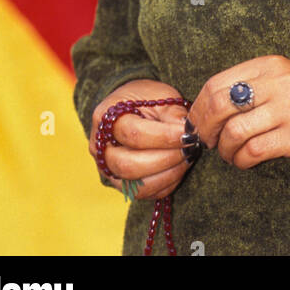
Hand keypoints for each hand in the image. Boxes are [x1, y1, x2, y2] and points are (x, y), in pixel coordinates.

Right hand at [89, 79, 188, 201]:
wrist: (132, 109)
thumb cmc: (146, 99)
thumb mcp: (160, 96)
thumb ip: (173, 114)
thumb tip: (188, 133)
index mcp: (106, 117)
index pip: (133, 134)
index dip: (164, 137)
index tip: (188, 134)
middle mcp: (100, 148)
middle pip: (128, 166)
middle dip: (165, 160)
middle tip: (189, 148)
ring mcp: (107, 170)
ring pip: (136, 187)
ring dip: (168, 175)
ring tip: (187, 157)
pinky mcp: (120, 185)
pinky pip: (144, 194)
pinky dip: (166, 184)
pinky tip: (179, 167)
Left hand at [187, 55, 289, 170]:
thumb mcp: (288, 77)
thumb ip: (255, 84)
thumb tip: (213, 105)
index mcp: (272, 65)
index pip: (218, 82)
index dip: (199, 106)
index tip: (197, 121)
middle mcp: (277, 82)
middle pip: (219, 104)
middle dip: (205, 127)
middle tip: (207, 140)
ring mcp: (287, 109)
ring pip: (234, 131)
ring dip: (224, 149)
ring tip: (230, 153)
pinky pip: (253, 151)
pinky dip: (241, 161)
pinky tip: (245, 162)